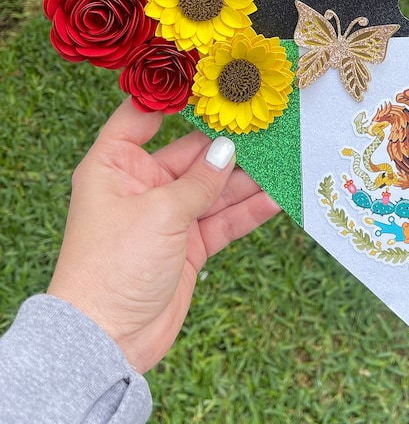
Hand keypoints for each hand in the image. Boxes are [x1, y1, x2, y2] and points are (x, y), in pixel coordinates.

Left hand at [48, 98, 279, 371]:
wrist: (108, 339)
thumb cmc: (113, 266)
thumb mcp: (160, 213)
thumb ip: (200, 181)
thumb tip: (229, 151)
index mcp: (115, 166)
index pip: (141, 118)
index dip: (173, 99)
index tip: (210, 83)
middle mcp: (141, 186)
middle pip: (190, 154)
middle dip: (228, 143)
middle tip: (267, 124)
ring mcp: (166, 216)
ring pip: (214, 188)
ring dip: (247, 177)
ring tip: (284, 156)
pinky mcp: (187, 246)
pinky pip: (223, 220)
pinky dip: (249, 209)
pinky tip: (278, 195)